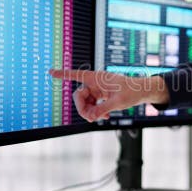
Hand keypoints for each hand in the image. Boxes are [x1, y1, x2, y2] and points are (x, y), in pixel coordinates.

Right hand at [48, 69, 168, 121]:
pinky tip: (105, 116)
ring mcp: (97, 90)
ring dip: (90, 112)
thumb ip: (102, 109)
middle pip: (79, 95)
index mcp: (97, 78)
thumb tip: (90, 118)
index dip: (63, 74)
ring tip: (102, 117)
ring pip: (85, 103)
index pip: (76, 75)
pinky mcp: (100, 96)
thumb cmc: (131, 92)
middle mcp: (95, 83)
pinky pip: (91, 105)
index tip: (50, 72)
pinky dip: (96, 112)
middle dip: (83, 108)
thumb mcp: (118, 102)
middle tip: (92, 118)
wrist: (141, 92)